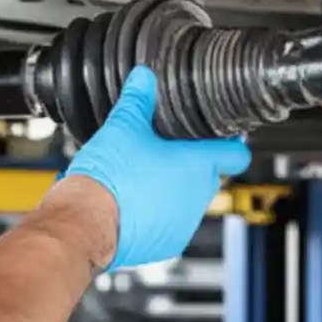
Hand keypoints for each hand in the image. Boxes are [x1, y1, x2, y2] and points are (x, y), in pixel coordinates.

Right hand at [65, 66, 251, 269]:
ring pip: (191, 201)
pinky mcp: (168, 243)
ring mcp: (184, 222)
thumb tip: (144, 78)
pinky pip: (173, 224)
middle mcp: (196, 196)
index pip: (237, 155)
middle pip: (211, 176)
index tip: (225, 138)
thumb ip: (137, 99)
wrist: (85, 224)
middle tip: (171, 152)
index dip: (232, 144)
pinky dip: (161, 214)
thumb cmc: (107, 179)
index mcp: (196, 165)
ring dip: (176, 190)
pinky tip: (139, 202)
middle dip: (195, 164)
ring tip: (148, 178)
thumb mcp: (122, 127)